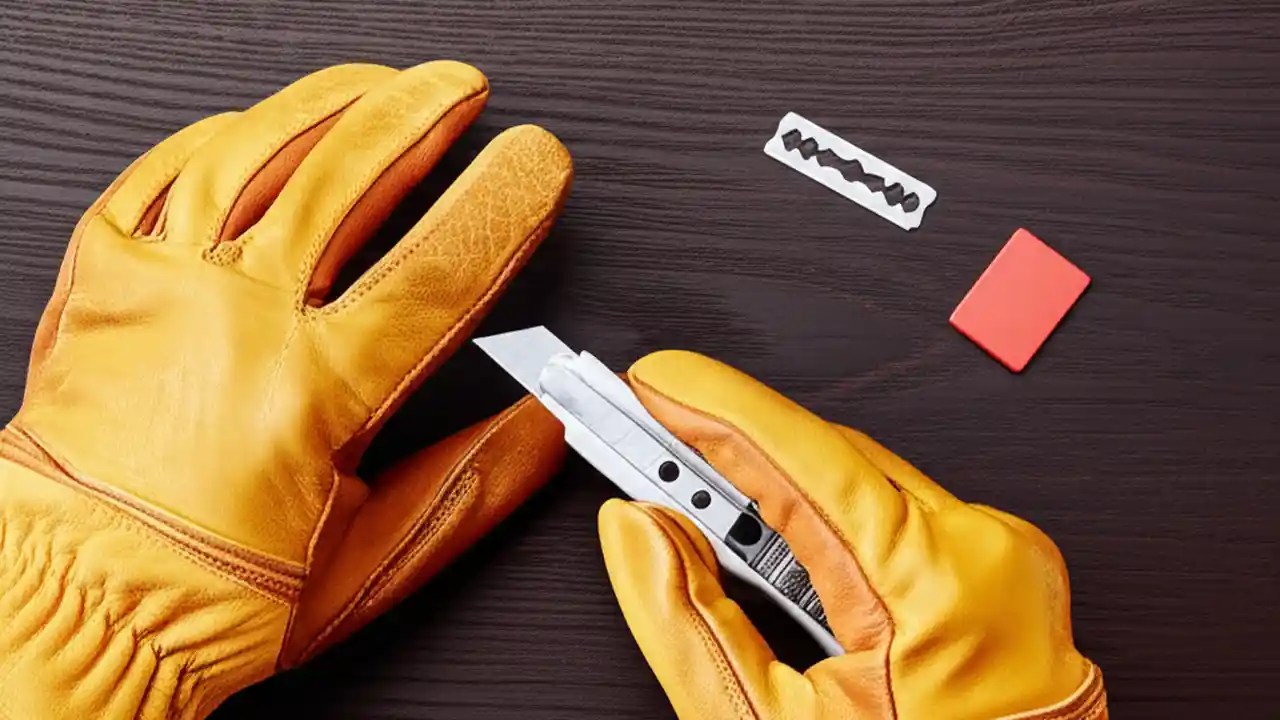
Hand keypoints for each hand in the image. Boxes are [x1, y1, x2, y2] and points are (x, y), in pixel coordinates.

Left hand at [0, 61, 570, 718]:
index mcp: (312, 392)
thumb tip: (539, 433)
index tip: (534, 162)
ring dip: (333, 104)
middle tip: (463, 92)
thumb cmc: (201, 596)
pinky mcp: (105, 279)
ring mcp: (162, 287)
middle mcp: (234, 322)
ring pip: (257, 153)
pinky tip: (266, 124)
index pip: (439, 266)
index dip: (503, 200)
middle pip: (348, 177)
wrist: (67, 605)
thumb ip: (469, 487)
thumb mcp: (364, 566)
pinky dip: (226, 134)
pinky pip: (165, 171)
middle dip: (424, 115)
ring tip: (383, 86)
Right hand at [599, 351, 1105, 719]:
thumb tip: (640, 530)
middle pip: (828, 456)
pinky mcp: (1006, 572)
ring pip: (863, 478)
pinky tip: (779, 538)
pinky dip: (830, 515)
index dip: (714, 407)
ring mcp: (1004, 560)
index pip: (802, 456)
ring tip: (697, 492)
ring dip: (778, 483)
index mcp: (931, 589)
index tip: (655, 382)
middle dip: (731, 447)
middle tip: (648, 437)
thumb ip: (689, 622)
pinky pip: (903, 509)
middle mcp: (981, 553)